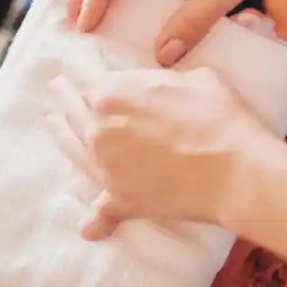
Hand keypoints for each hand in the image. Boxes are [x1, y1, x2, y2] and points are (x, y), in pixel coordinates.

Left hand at [46, 60, 276, 239]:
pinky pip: (98, 210)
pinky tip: (86, 225)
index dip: (75, 63)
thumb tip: (155, 83)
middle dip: (63, 94)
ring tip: (52, 123)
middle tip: (57, 86)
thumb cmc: (219, 117)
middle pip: (71, 107)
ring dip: (60, 132)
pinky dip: (92, 219)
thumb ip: (163, 79)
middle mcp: (98, 129)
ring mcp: (105, 167)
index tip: (70, 61)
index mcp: (112, 92)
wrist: (234, 171)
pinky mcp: (120, 199)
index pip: (82, 72)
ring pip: (72, 147)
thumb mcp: (194, 77)